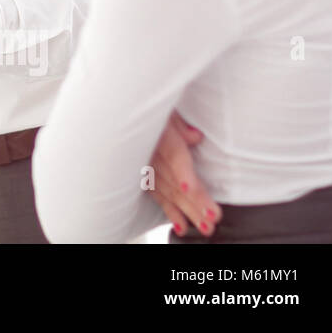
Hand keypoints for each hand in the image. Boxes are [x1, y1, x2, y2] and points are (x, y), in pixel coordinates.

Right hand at [148, 110, 221, 236]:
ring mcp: (145, 166)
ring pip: (168, 192)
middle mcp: (150, 155)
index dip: (181, 173)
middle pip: (174, 181)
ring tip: (205, 228)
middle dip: (193, 201)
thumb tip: (196, 137)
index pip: (174, 156)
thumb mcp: (164, 107)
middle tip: (212, 220)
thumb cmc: (146, 104)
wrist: (119, 108)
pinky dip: (169, 211)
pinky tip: (181, 226)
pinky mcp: (142, 174)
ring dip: (186, 212)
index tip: (190, 188)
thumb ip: (179, 123)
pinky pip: (156, 195)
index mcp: (159, 135)